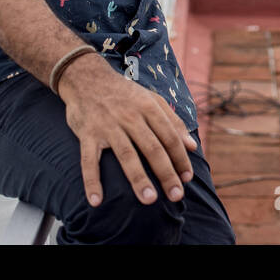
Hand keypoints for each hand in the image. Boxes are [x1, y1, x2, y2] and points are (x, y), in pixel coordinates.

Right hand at [57, 53, 197, 207]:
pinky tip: (96, 200)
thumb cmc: (125, 94)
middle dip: (166, 173)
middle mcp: (130, 117)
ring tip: (149, 200)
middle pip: (152, 148)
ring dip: (138, 178)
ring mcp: (108, 126)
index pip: (170, 136)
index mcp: (149, 108)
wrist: (87, 78)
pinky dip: (91, 180)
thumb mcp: (152, 100)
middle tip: (176, 195)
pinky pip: (89, 160)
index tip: (187, 178)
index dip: (181, 158)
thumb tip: (192, 146)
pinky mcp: (87, 134)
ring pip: (126, 155)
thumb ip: (173, 122)